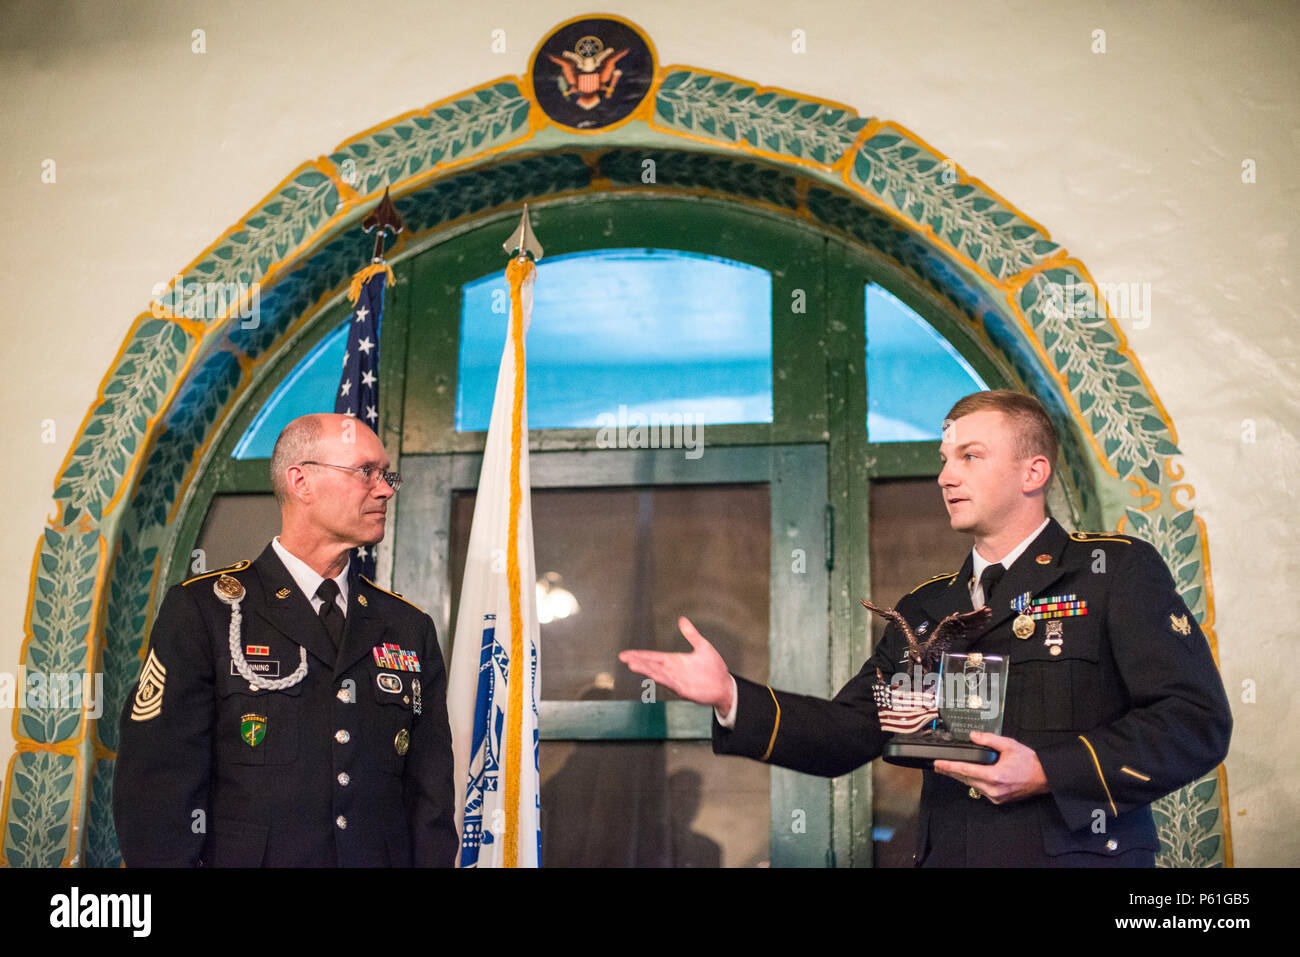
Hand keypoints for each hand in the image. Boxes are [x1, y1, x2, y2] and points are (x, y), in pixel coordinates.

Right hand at [618, 617, 735, 713]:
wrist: (725, 685)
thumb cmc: (714, 668)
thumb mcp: (702, 646)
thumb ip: (691, 634)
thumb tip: (682, 620)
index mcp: (674, 661)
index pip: (653, 657)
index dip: (639, 655)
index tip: (625, 654)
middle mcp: (673, 671)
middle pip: (651, 665)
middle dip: (638, 661)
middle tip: (623, 658)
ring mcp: (677, 681)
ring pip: (658, 674)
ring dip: (646, 670)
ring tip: (633, 665)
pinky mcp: (684, 690)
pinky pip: (671, 684)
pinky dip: (662, 679)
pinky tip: (654, 675)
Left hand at [933, 731, 1049, 803]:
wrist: (1045, 777)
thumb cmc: (1030, 762)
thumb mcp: (1009, 745)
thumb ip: (989, 739)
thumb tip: (973, 736)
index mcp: (995, 776)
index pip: (965, 771)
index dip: (949, 767)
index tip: (938, 764)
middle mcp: (994, 789)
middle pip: (966, 779)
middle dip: (951, 772)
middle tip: (938, 766)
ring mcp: (996, 797)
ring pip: (972, 785)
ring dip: (961, 777)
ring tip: (949, 769)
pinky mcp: (999, 800)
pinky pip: (981, 790)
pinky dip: (974, 782)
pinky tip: (969, 775)